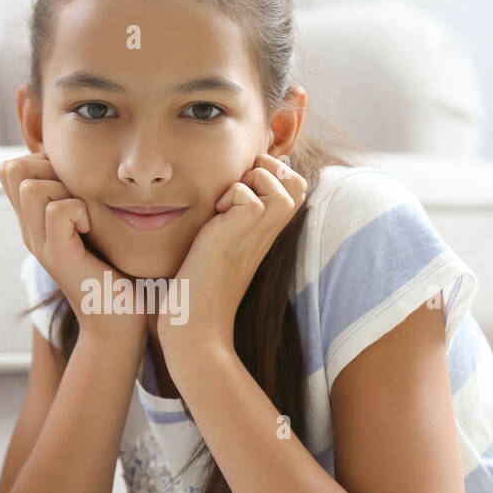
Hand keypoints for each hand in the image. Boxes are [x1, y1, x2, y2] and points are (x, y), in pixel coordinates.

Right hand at [0, 151, 147, 346]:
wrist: (119, 321)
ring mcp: (40, 244)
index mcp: (33, 220)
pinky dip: (79, 210)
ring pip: (31, 187)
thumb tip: (86, 165)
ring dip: (65, 189)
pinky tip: (92, 229)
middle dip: (50, 169)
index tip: (72, 183)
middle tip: (79, 195)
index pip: (11, 168)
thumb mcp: (92, 225)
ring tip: (85, 214)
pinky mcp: (58, 257)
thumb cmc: (114, 270)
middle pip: (13, 170)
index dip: (41, 160)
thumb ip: (80, 198)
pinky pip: (57, 211)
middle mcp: (29, 230)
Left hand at [157, 152, 306, 367]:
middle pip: (296, 180)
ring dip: (249, 180)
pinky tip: (214, 218)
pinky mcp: (240, 234)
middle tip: (236, 191)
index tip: (240, 191)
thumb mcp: (220, 243)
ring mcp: (259, 233)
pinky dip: (229, 195)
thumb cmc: (199, 287)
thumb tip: (224, 192)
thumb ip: (230, 218)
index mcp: (267, 232)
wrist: (195, 323)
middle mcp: (270, 231)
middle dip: (266, 169)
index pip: (294, 186)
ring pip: (279, 181)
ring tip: (224, 206)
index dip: (271, 174)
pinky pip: (248, 195)